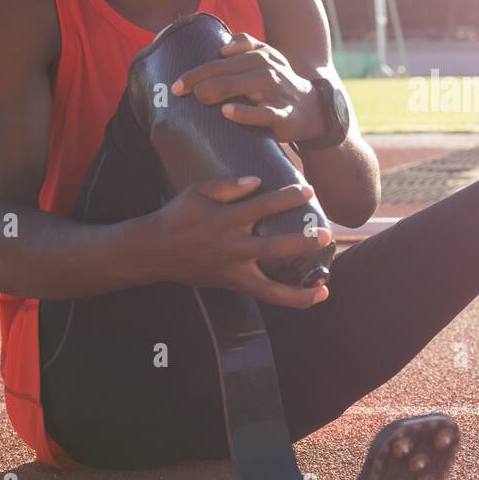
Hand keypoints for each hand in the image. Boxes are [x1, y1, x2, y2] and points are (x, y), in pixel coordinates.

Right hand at [149, 175, 332, 308]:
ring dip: (299, 290)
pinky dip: (289, 299)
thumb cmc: (178, 216)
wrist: (153, 251)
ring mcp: (232, 271)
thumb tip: (257, 180)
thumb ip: (226, 184)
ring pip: (270, 289)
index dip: (287, 198)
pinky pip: (264, 295)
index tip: (308, 190)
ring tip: (324, 287)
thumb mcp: (196, 191)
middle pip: (272, 248)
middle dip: (301, 242)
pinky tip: (311, 296)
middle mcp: (231, 248)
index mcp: (224, 221)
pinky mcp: (232, 284)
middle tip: (326, 234)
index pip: (262, 207)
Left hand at [169, 33, 324, 143]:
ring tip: (199, 96)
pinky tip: (227, 112)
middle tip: (178, 92)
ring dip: (221, 89)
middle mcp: (268, 69)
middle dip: (201, 79)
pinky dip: (245, 112)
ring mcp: (277, 91)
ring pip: (247, 85)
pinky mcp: (284, 114)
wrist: (312, 109)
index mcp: (260, 55)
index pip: (222, 60)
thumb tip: (222, 47)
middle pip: (229, 70)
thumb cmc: (279, 84)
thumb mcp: (267, 58)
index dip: (197, 70)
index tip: (176, 85)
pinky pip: (264, 113)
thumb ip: (246, 45)